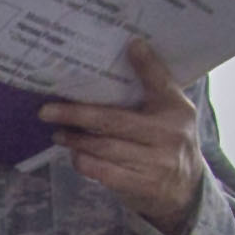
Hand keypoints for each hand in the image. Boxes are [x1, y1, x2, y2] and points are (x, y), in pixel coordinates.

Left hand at [35, 36, 205, 234]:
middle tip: (48, 110)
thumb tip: (128, 52)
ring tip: (58, 132)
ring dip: (76, 139)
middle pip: (115, 121)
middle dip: (77, 114)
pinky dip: (85, 162)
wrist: (186, 190)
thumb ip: (152, 89)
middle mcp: (168, 135)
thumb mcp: (170, 114)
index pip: (161, 83)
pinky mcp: (142, 185)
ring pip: (105, 147)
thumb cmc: (168, 142)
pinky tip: (75, 154)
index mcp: (176, 111)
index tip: (131, 44)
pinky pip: (105, 172)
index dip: (147, 64)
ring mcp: (156, 162)